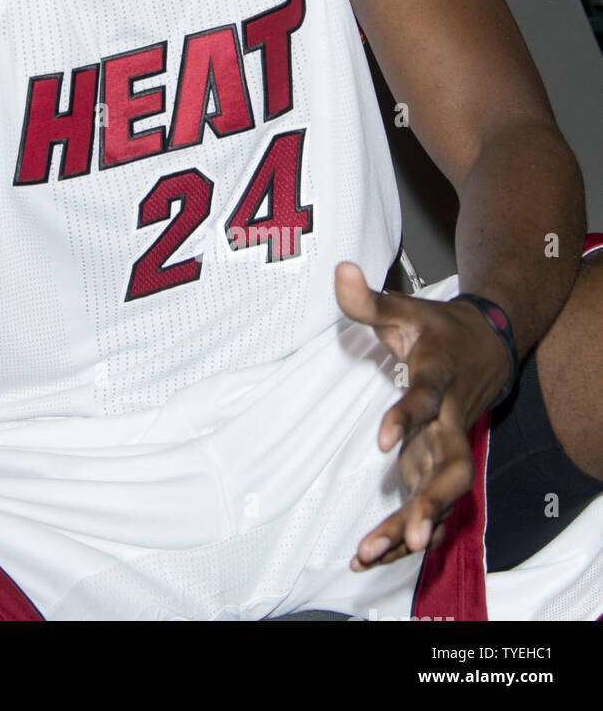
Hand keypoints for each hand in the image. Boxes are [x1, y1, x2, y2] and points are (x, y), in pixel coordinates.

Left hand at [333, 261, 508, 571]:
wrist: (486, 346)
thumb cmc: (436, 329)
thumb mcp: (403, 307)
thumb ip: (368, 297)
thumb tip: (339, 269)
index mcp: (438, 378)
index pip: (424, 399)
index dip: (406, 417)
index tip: (381, 441)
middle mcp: (450, 419)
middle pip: (451, 467)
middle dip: (430, 502)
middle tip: (411, 536)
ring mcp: (449, 445)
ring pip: (442, 495)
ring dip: (414, 526)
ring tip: (375, 554)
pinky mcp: (441, 462)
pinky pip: (430, 503)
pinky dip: (407, 530)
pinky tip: (373, 557)